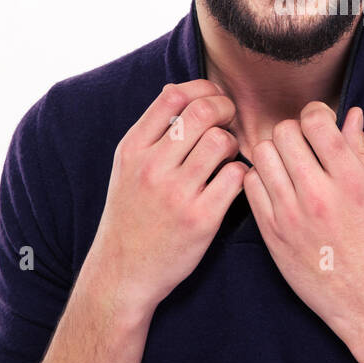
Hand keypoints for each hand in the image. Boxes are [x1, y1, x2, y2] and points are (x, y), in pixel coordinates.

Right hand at [84, 79, 248, 316]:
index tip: (213, 101)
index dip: (203, 90)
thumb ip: (150, 132)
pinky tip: (232, 181)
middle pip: (203, 111)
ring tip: (226, 156)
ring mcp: (176, 193)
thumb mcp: (126, 168)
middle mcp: (151, 167)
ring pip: (222, 141)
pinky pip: (235, 177)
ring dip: (233, 143)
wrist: (122, 272)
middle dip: (225, 109)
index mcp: (132, 148)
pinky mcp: (200, 219)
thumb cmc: (130, 215)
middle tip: (230, 122)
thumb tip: (177, 91)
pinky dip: (241, 174)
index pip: (173, 96)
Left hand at [242, 101, 363, 347]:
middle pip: (285, 133)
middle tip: (303, 145)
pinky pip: (249, 184)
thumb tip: (353, 115)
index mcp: (353, 182)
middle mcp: (318, 196)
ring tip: (288, 163)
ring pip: (262, 154)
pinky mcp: (271, 233)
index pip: (317, 123)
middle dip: (294, 131)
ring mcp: (290, 215)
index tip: (320, 124)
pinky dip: (259, 176)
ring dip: (274, 151)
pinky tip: (276, 184)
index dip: (317, 114)